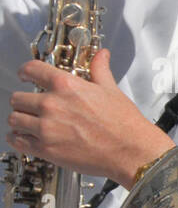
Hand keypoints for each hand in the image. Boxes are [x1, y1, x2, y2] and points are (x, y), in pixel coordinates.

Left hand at [9, 50, 175, 185]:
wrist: (132, 152)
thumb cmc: (125, 124)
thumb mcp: (112, 90)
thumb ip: (99, 70)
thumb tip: (101, 56)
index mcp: (66, 86)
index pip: (31, 69)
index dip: (25, 72)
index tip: (24, 76)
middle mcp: (52, 104)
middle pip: (17, 98)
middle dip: (23, 102)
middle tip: (31, 107)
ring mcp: (46, 128)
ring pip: (14, 119)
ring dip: (20, 121)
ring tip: (28, 124)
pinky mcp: (46, 149)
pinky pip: (17, 141)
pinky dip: (18, 139)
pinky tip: (26, 138)